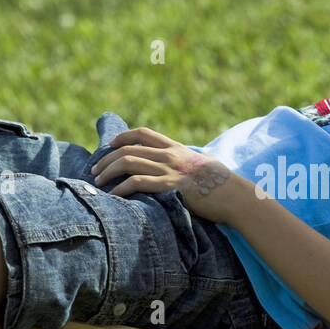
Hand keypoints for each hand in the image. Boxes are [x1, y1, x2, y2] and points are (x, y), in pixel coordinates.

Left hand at [89, 126, 241, 220]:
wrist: (234, 194)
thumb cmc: (221, 185)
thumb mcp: (201, 167)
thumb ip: (185, 165)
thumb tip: (177, 172)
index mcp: (176, 148)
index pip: (144, 133)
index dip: (124, 137)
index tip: (110, 145)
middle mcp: (170, 155)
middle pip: (129, 149)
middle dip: (107, 159)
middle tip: (95, 171)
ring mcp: (169, 170)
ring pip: (128, 162)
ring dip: (108, 172)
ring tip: (98, 183)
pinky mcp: (170, 186)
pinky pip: (138, 182)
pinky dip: (121, 188)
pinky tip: (114, 195)